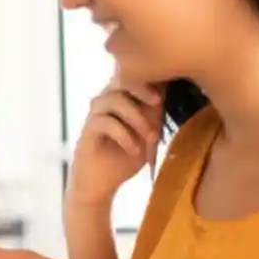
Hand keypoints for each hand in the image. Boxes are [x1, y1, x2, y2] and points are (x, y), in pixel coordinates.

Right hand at [66, 77, 163, 208]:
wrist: (102, 183)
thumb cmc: (125, 156)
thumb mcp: (148, 132)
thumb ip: (154, 112)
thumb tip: (171, 89)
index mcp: (120, 98)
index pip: (132, 75)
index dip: (150, 78)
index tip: (167, 91)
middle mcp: (105, 102)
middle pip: (120, 80)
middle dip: (141, 89)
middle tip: (158, 103)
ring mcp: (94, 115)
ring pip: (113, 100)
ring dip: (137, 118)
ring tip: (152, 138)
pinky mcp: (87, 131)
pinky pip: (105, 123)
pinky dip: (124, 135)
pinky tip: (134, 150)